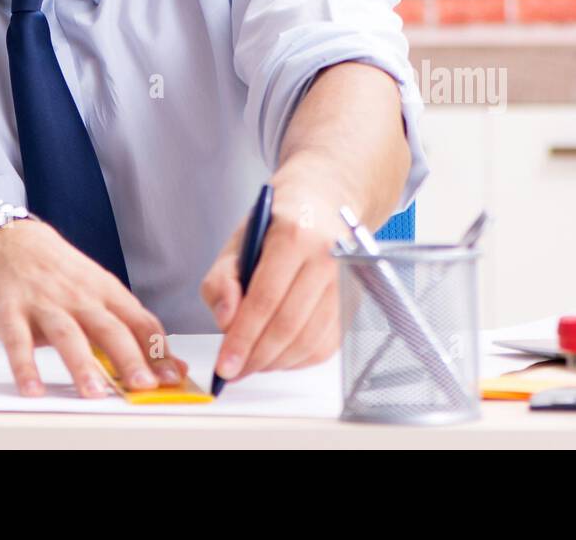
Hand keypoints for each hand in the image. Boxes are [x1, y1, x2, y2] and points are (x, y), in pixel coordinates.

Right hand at [0, 217, 188, 397]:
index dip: (157, 350)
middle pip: (108, 327)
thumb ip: (132, 327)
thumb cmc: (61, 274)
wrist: (11, 242)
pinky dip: (24, 366)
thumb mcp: (99, 290)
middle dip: (128, 357)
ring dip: (81, 364)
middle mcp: (78, 297)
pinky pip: (17, 341)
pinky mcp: (10, 311)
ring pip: (66, 334)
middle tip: (143, 385)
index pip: (139, 321)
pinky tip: (33, 388)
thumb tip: (171, 365)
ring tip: (94, 393)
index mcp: (105, 291)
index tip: (172, 377)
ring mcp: (44, 303)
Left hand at [200, 168, 347, 383]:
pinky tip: (277, 354)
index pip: (266, 298)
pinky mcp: (353, 302)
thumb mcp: (239, 240)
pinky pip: (326, 346)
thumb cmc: (275, 225)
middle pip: (288, 324)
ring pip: (309, 341)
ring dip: (275, 362)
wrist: (321, 203)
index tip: (225, 365)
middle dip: (256, 356)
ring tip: (251, 363)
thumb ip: (222, 280)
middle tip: (233, 371)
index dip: (243, 337)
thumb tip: (226, 322)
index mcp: (294, 235)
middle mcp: (327, 257)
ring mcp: (346, 281)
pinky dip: (297, 360)